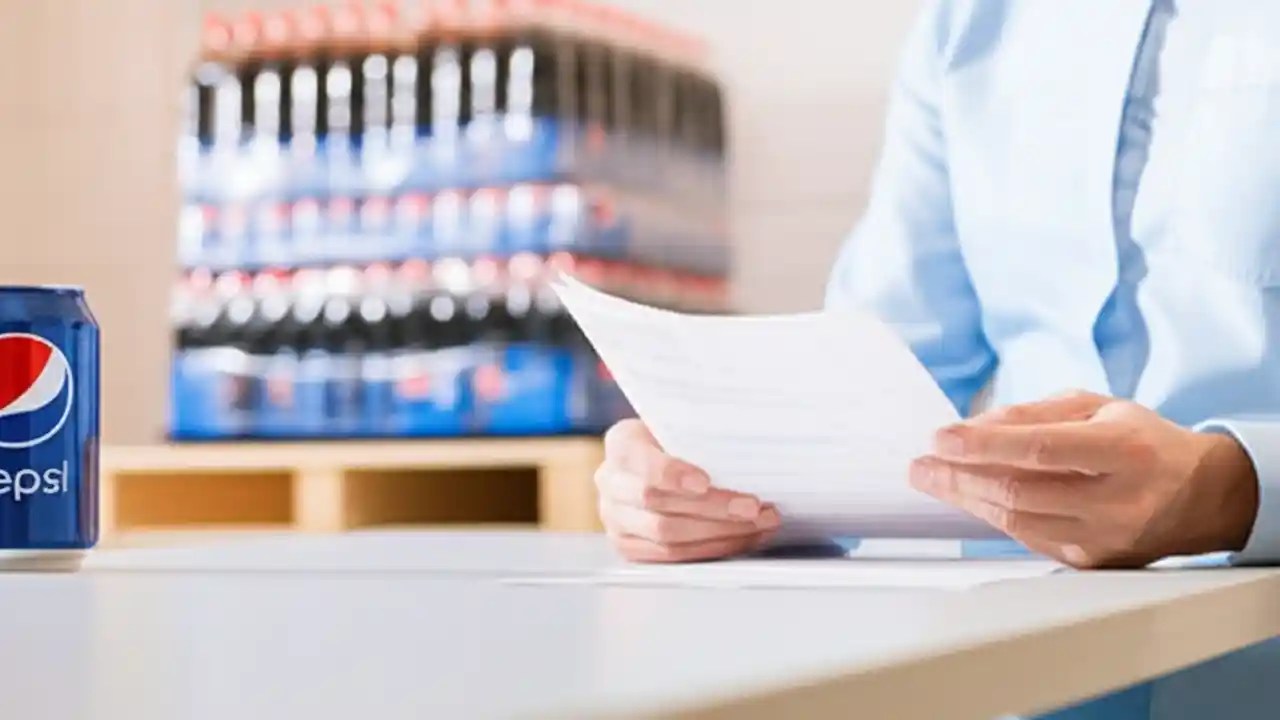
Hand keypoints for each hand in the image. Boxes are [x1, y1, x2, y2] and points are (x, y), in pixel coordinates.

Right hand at [595, 419, 780, 561]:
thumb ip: (699, 437)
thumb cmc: (672, 441)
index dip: (672, 475)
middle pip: (658, 503)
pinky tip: (741, 538)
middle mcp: (610, 483)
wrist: (650, 462)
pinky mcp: (628, 546)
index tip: (705, 481)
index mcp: (622, 444)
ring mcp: (616, 518)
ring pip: (667, 535)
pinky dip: (712, 549)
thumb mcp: (680, 426)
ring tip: (758, 524)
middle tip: (753, 507)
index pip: (642, 462)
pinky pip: (671, 555)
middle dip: (714, 508)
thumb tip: (748, 451)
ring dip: (721, 533)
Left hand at [909, 391, 1258, 567]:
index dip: (983, 445)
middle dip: (959, 477)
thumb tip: (973, 428)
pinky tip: (970, 498)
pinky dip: (993, 515)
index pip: (1040, 450)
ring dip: (966, 498)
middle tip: (921, 465)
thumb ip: (1033, 414)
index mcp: (1123, 450)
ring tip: (933, 479)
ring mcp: (1105, 537)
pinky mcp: (1092, 561)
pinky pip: (1028, 537)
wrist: (1201, 495)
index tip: (940, 438)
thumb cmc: (1142, 441)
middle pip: (1019, 492)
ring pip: (1017, 521)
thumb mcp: (1097, 406)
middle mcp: (1117, 500)